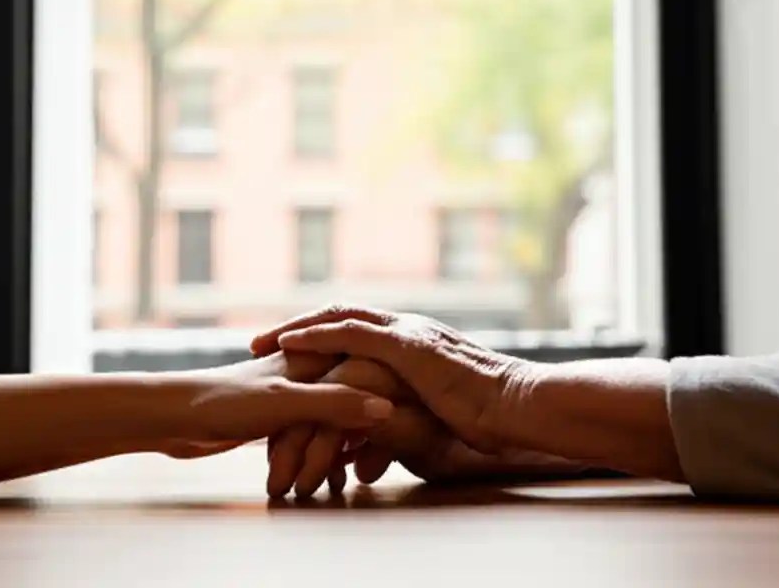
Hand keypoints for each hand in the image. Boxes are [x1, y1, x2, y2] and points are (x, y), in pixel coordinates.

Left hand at [152, 352, 392, 459]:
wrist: (173, 415)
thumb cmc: (226, 402)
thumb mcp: (286, 404)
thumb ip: (335, 404)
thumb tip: (388, 408)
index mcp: (315, 356)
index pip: (368, 370)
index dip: (387, 399)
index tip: (396, 429)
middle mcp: (309, 369)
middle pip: (352, 400)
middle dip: (356, 437)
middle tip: (363, 474)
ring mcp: (294, 392)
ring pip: (332, 422)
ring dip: (335, 453)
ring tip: (341, 483)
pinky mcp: (280, 415)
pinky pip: (314, 435)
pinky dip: (320, 456)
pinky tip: (326, 479)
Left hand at [253, 306, 538, 455]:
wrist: (520, 409)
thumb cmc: (485, 423)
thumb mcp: (428, 424)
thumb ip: (392, 430)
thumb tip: (360, 460)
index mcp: (413, 344)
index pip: (355, 332)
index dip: (318, 340)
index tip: (283, 354)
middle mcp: (406, 330)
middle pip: (338, 317)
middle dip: (294, 328)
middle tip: (257, 344)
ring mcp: (407, 334)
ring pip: (337, 320)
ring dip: (295, 328)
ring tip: (260, 342)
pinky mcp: (409, 346)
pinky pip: (351, 334)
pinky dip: (316, 336)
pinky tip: (288, 344)